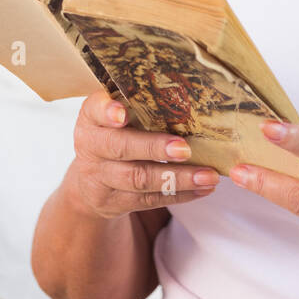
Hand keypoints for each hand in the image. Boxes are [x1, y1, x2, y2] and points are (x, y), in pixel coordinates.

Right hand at [62, 90, 219, 219]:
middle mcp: (91, 147)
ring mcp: (101, 178)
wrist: (89, 182)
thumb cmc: (113, 135)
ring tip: (208, 175)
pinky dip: (180, 194)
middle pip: (121, 148)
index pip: (94, 110)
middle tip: (184, 149)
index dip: (107, 112)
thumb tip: (189, 95)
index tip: (122, 114)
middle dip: (154, 148)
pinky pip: (150, 200)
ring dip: (178, 178)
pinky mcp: (115, 202)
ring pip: (140, 179)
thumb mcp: (113, 116)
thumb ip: (137, 105)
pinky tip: (203, 188)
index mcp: (91, 118)